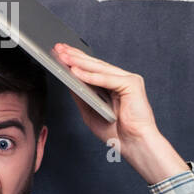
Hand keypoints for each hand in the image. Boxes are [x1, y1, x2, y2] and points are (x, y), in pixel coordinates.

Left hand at [53, 42, 188, 182]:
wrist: (135, 145)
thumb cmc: (117, 133)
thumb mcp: (90, 113)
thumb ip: (81, 96)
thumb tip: (67, 81)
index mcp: (113, 85)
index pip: (92, 68)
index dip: (76, 59)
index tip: (59, 53)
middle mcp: (122, 79)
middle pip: (95, 65)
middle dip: (75, 56)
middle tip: (58, 48)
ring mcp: (129, 79)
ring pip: (100, 68)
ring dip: (80, 62)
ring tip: (63, 56)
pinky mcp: (132, 83)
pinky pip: (107, 78)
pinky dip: (90, 76)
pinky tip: (76, 71)